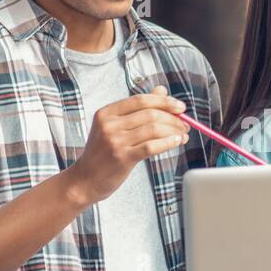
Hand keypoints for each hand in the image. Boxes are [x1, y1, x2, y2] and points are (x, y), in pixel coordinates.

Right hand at [69, 85, 188, 203]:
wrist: (85, 180)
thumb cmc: (102, 154)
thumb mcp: (114, 127)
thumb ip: (137, 109)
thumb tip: (161, 90)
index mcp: (106, 112)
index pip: (141, 100)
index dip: (164, 101)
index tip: (180, 106)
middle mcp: (109, 124)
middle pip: (150, 113)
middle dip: (173, 118)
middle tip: (185, 123)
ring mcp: (115, 141)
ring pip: (153, 129)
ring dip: (174, 131)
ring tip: (183, 134)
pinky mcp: (122, 157)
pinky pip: (152, 146)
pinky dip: (169, 142)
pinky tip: (177, 142)